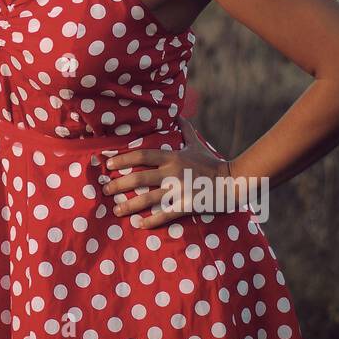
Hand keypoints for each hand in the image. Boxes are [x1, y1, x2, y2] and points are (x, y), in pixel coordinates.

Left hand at [100, 114, 233, 228]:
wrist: (233, 181)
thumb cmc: (212, 163)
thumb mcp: (196, 145)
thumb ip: (185, 130)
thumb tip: (178, 113)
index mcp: (172, 157)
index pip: (141, 155)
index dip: (122, 158)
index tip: (107, 163)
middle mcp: (172, 172)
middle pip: (139, 177)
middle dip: (119, 184)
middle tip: (105, 189)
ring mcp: (179, 189)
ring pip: (148, 198)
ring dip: (129, 205)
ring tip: (116, 210)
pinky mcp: (187, 205)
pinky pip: (165, 214)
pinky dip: (151, 220)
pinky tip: (140, 224)